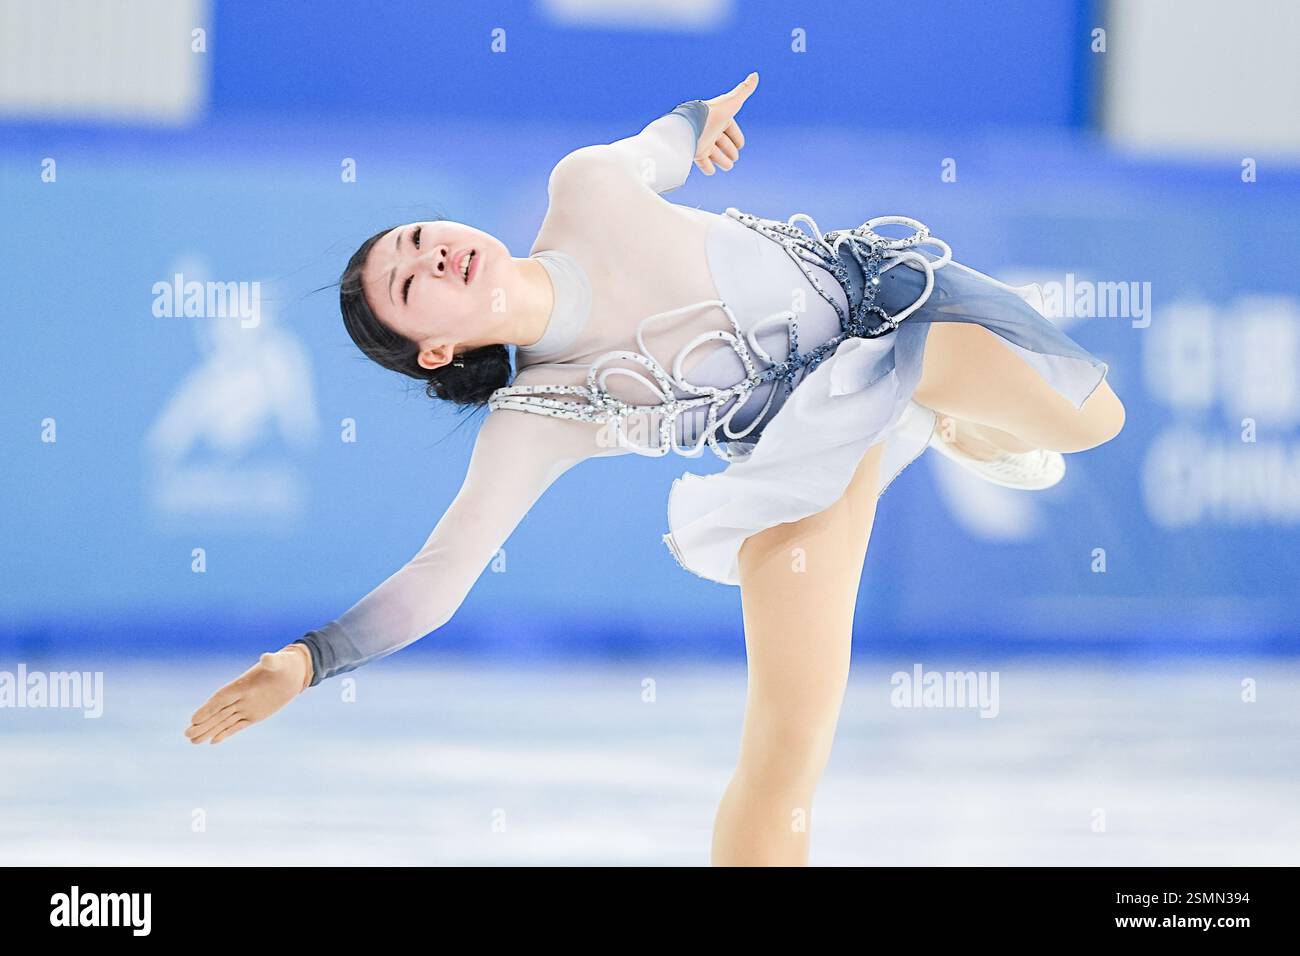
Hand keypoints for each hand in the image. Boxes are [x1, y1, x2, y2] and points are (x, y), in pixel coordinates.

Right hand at [184, 644, 312, 744]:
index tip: (194, 719)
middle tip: (187, 735)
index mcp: (243, 684)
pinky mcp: (256, 715)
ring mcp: (247, 707)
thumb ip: (272, 661)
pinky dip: (226, 733)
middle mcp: (241, 697)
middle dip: (204, 723)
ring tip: (193, 741)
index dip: (208, 708)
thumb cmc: (286, 664)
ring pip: (224, 721)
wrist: (294, 672)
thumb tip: (266, 657)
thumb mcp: (280, 662)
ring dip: (210, 731)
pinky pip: (238, 726)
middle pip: (218, 712)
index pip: (222, 698)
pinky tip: (213, 741)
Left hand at [695, 71, 758, 175]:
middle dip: (730, 151)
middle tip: (735, 158)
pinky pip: (702, 162)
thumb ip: (744, 90)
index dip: (736, 137)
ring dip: (722, 160)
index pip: (730, 129)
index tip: (741, 145)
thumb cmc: (713, 113)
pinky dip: (707, 168)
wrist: (692, 125)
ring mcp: (703, 142)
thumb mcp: (732, 102)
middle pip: (723, 143)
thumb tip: (755, 74)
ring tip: (728, 166)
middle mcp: (711, 131)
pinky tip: (712, 171)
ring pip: (714, 154)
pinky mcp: (696, 152)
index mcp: (720, 119)